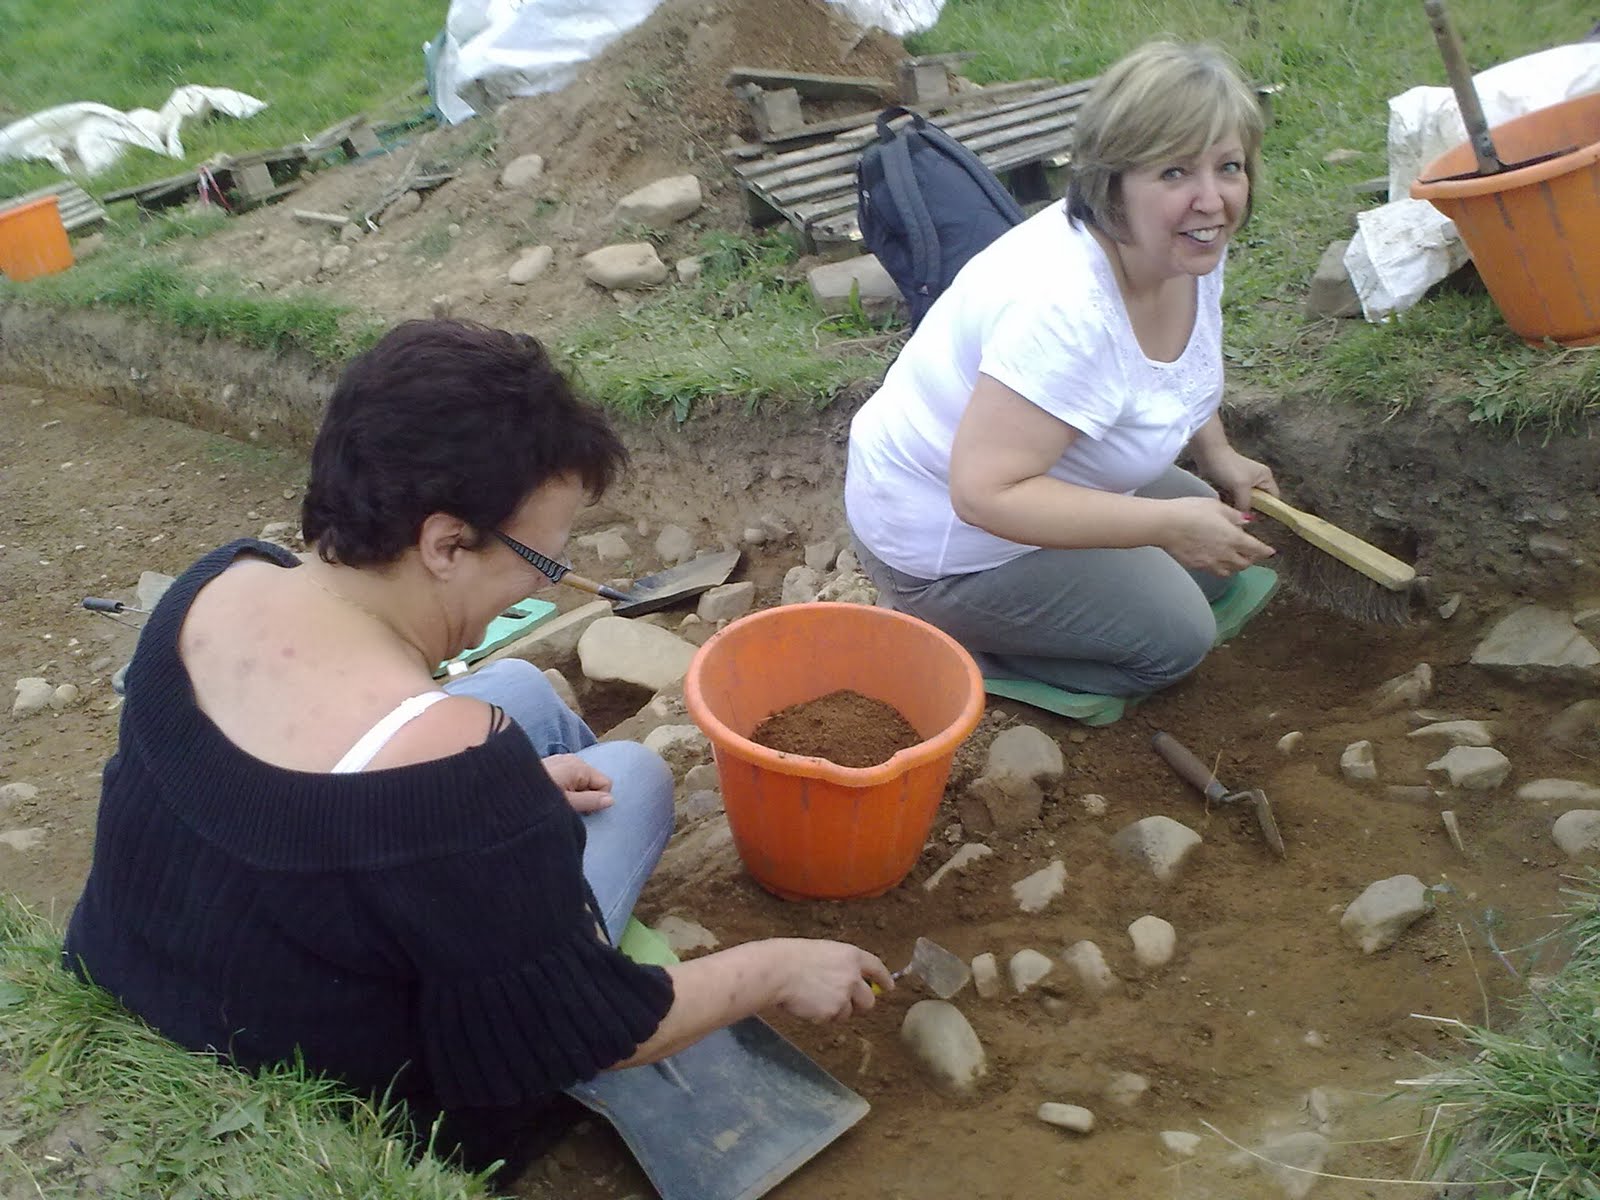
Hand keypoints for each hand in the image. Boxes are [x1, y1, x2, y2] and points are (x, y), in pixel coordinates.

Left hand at [543, 754, 612, 813]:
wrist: (506, 791)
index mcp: (580, 766)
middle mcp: (573, 759)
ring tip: (556, 800)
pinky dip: (564, 788)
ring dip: (574, 793)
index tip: (580, 809)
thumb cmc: (537, 798)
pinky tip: (550, 794)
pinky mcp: (551, 765)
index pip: (605, 784)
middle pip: (593, 782)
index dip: (596, 800)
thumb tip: (611, 800)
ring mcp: (561, 760)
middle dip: (585, 796)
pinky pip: (568, 778)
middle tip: (566, 805)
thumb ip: (590, 801)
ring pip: (580, 781)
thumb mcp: (567, 803)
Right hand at [769, 939, 892, 1022]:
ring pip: (850, 1012)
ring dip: (838, 1011)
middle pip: (869, 999)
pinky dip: (823, 1017)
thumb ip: (841, 965)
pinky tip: (808, 1005)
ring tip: (816, 1000)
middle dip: (860, 1004)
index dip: (884, 978)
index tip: (888, 987)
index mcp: (851, 955)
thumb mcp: (823, 952)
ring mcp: (845, 995)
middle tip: (844, 1004)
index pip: (876, 968)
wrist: (778, 971)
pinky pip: (833, 1019)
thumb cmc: (793, 957)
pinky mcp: (833, 1011)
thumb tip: (850, 981)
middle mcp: (853, 976)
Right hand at [1161, 496, 1275, 576]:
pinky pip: (1214, 571)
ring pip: (1230, 571)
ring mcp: (1210, 562)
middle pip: (1244, 564)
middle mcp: (1225, 554)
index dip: (1265, 551)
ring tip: (1235, 560)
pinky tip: (1216, 562)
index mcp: (1234, 538)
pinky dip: (1220, 568)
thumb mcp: (1216, 506)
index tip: (1270, 552)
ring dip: (1236, 567)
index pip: (1256, 549)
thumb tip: (1246, 521)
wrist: (1165, 525)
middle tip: (1251, 554)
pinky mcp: (1197, 566)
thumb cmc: (1191, 511)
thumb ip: (1234, 515)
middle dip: (1250, 560)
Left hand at [1202, 447, 1278, 511]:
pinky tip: (1224, 503)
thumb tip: (1246, 517)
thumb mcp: (1240, 486)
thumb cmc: (1228, 467)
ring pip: (1244, 501)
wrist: (1208, 455)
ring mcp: (1243, 483)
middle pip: (1258, 501)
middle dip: (1250, 508)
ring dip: (1237, 506)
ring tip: (1230, 508)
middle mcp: (1257, 480)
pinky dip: (1230, 502)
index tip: (1259, 519)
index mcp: (1265, 478)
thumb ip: (1246, 503)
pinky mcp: (1231, 485)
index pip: (1273, 497)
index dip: (1269, 509)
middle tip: (1242, 516)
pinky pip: (1234, 499)